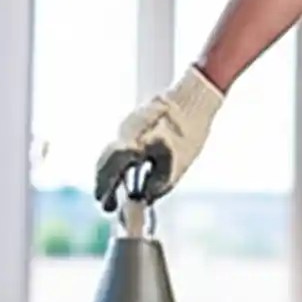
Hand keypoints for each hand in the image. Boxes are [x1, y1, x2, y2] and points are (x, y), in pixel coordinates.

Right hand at [94, 66, 223, 209]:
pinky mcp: (137, 118)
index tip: (106, 205)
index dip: (105, 189)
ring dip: (115, 171)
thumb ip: (157, 185)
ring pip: (114, 151)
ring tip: (121, 189)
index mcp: (132, 143)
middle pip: (107, 161)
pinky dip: (123, 158)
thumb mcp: (176, 166)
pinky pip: (124, 141)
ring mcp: (130, 123)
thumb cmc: (188, 131)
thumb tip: (145, 197)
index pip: (108, 170)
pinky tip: (133, 168)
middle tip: (112, 202)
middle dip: (107, 183)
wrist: (196, 96)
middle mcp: (125, 132)